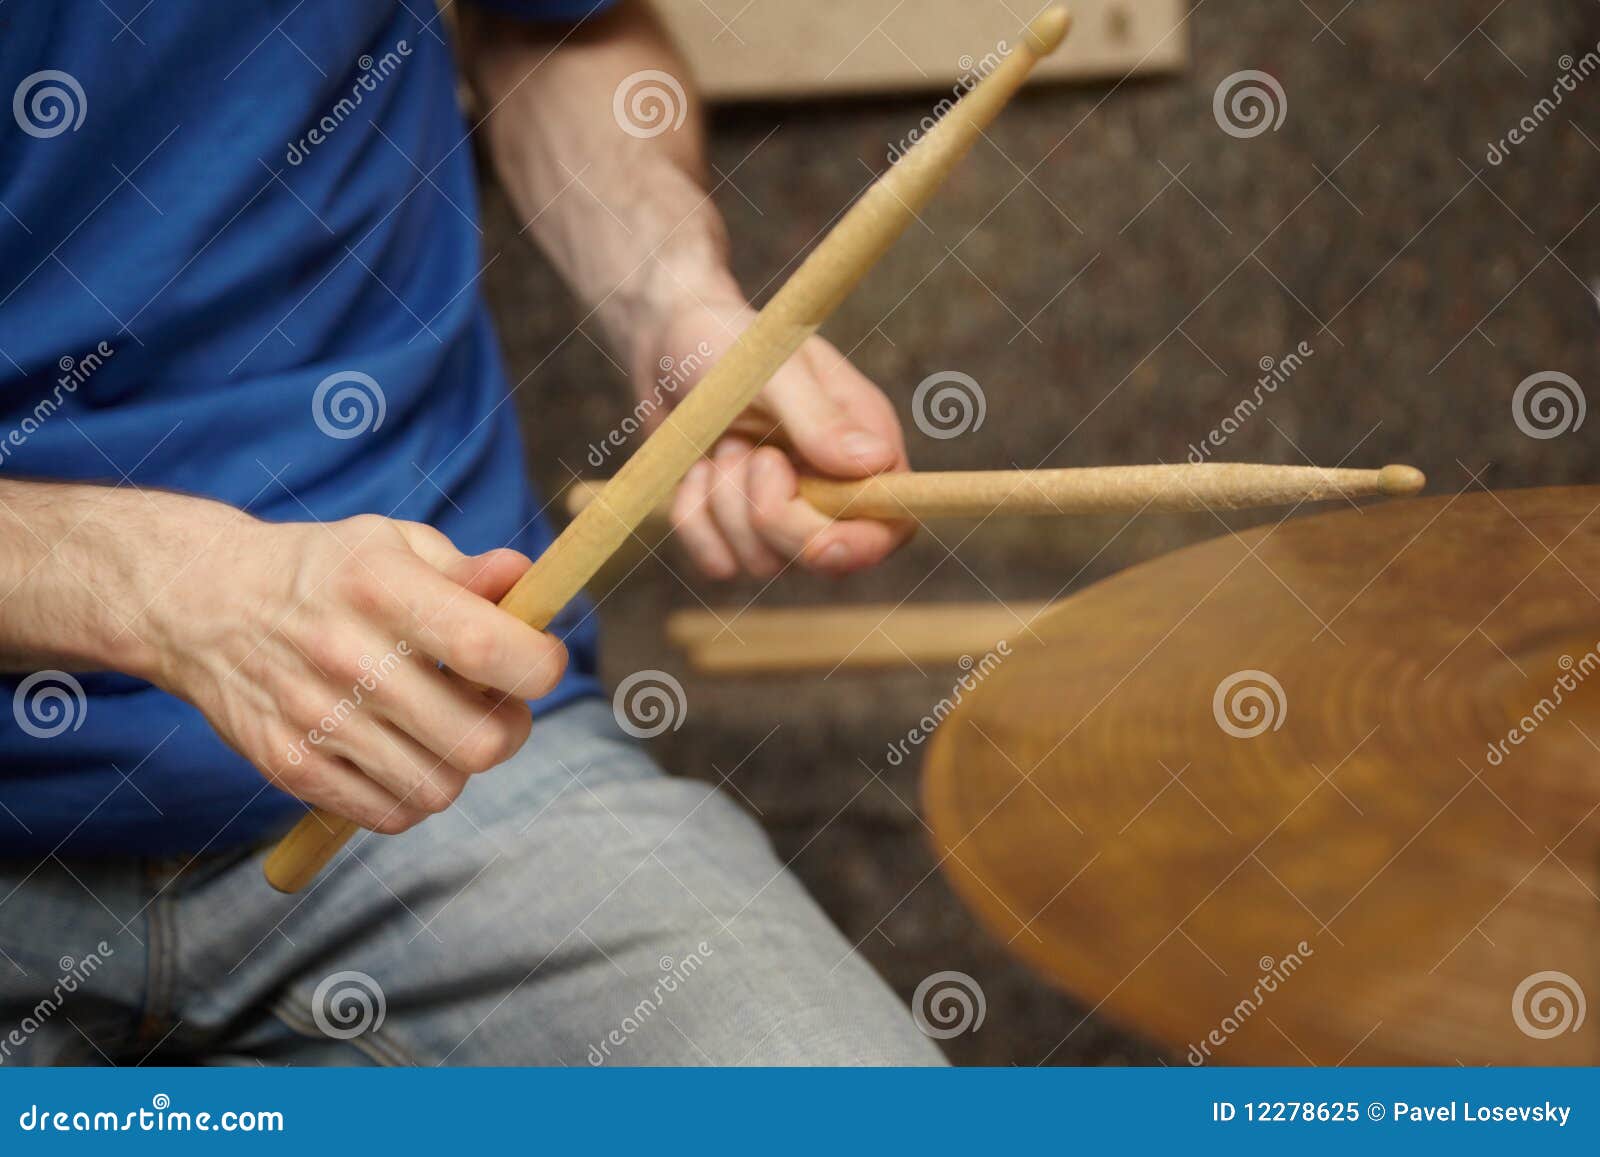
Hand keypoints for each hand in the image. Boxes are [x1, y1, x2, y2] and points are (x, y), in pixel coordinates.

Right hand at [141, 506, 564, 833]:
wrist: (202, 603)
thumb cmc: (323, 571)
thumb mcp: (392, 544)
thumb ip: (468, 571)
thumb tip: (530, 582)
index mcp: (379, 587)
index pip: (483, 645)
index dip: (537, 665)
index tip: (539, 662)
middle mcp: (345, 656)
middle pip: (479, 740)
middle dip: (511, 726)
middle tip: (495, 703)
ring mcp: (314, 718)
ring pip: (441, 787)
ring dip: (460, 763)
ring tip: (442, 726)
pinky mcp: (288, 766)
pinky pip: (389, 814)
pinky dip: (413, 793)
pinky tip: (403, 752)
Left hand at [645, 300, 914, 578]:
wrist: (666, 343)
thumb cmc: (729, 340)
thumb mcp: (774, 367)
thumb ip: (819, 418)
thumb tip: (877, 462)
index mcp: (865, 450)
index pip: (890, 526)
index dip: (862, 547)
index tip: (822, 542)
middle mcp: (831, 492)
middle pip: (821, 558)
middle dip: (774, 516)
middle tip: (752, 451)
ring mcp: (783, 517)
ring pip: (761, 563)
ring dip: (727, 500)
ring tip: (725, 441)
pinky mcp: (733, 531)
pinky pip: (716, 561)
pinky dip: (695, 515)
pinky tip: (696, 467)